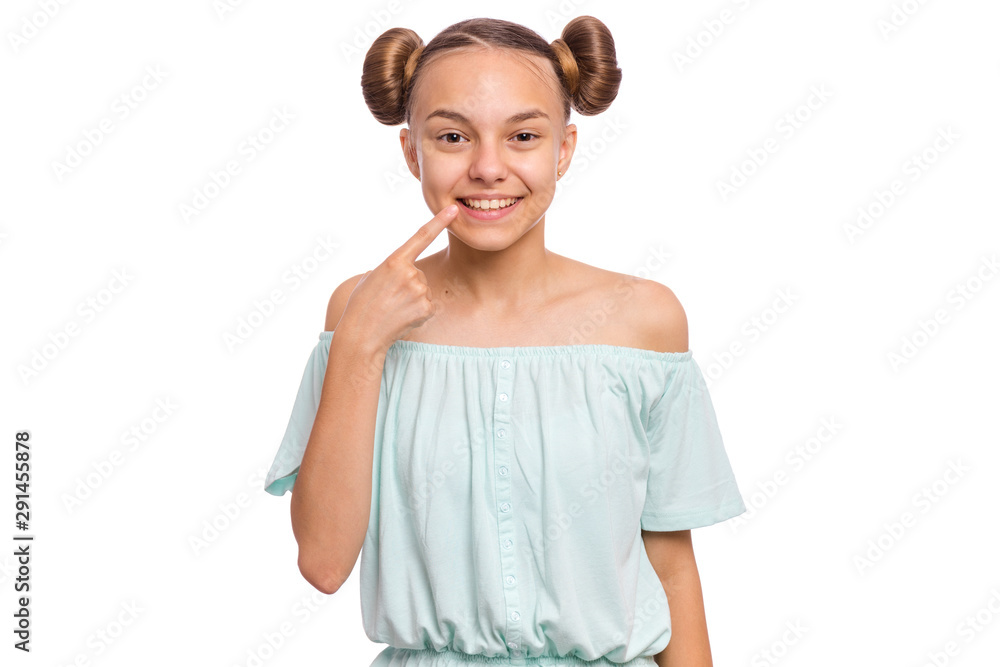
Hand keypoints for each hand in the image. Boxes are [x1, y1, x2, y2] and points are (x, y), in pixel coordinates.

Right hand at [340, 204, 458, 353]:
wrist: (362, 334)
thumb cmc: (361, 305)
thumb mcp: (370, 278)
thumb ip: (390, 269)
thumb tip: (401, 272)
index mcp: (394, 261)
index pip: (422, 237)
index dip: (439, 222)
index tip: (453, 210)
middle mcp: (410, 273)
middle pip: (419, 274)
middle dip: (407, 285)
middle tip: (388, 299)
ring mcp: (420, 291)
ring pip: (423, 291)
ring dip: (412, 300)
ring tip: (393, 309)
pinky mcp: (426, 308)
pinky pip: (427, 306)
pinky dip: (417, 313)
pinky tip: (402, 318)